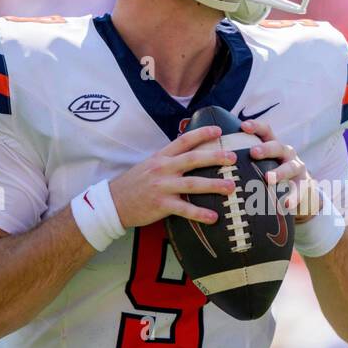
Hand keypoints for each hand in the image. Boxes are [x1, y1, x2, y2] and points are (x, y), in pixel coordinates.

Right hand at [110, 125, 237, 227]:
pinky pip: (185, 209)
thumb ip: (169, 160)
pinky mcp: (161, 204)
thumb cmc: (135, 184)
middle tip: (233, 157)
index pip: (184, 140)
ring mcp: (162, 186)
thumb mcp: (149, 165)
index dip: (202, 134)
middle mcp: (163, 168)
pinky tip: (214, 217)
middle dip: (215, 157)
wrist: (113, 203)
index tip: (218, 130)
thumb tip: (191, 156)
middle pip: (193, 159)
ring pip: (192, 184)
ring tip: (231, 187)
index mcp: (161, 157)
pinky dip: (200, 213)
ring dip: (214, 185)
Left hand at [240, 119, 320, 222]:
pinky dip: (294, 197)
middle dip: (265, 149)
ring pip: (290, 167)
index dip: (256, 127)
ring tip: (268, 179)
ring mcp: (297, 168)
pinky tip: (286, 204)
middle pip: (277, 147)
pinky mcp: (305, 185)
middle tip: (253, 152)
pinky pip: (300, 191)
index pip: (266, 131)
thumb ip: (246, 161)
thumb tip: (214, 159)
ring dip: (279, 172)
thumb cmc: (273, 176)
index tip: (243, 126)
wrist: (302, 192)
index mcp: (274, 146)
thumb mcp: (262, 165)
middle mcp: (287, 154)